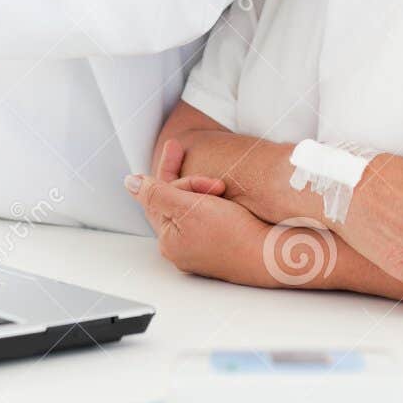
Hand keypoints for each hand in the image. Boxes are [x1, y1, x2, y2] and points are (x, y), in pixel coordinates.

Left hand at [126, 142, 278, 283]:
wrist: (273, 257)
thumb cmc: (234, 234)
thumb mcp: (188, 207)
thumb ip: (156, 192)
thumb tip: (129, 183)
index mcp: (169, 239)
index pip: (160, 195)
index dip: (171, 169)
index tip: (175, 146)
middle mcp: (181, 248)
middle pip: (176, 202)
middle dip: (193, 184)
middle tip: (217, 182)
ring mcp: (200, 250)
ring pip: (193, 208)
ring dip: (204, 193)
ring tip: (224, 191)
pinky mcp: (220, 249)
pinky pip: (208, 219)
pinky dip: (214, 205)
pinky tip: (226, 200)